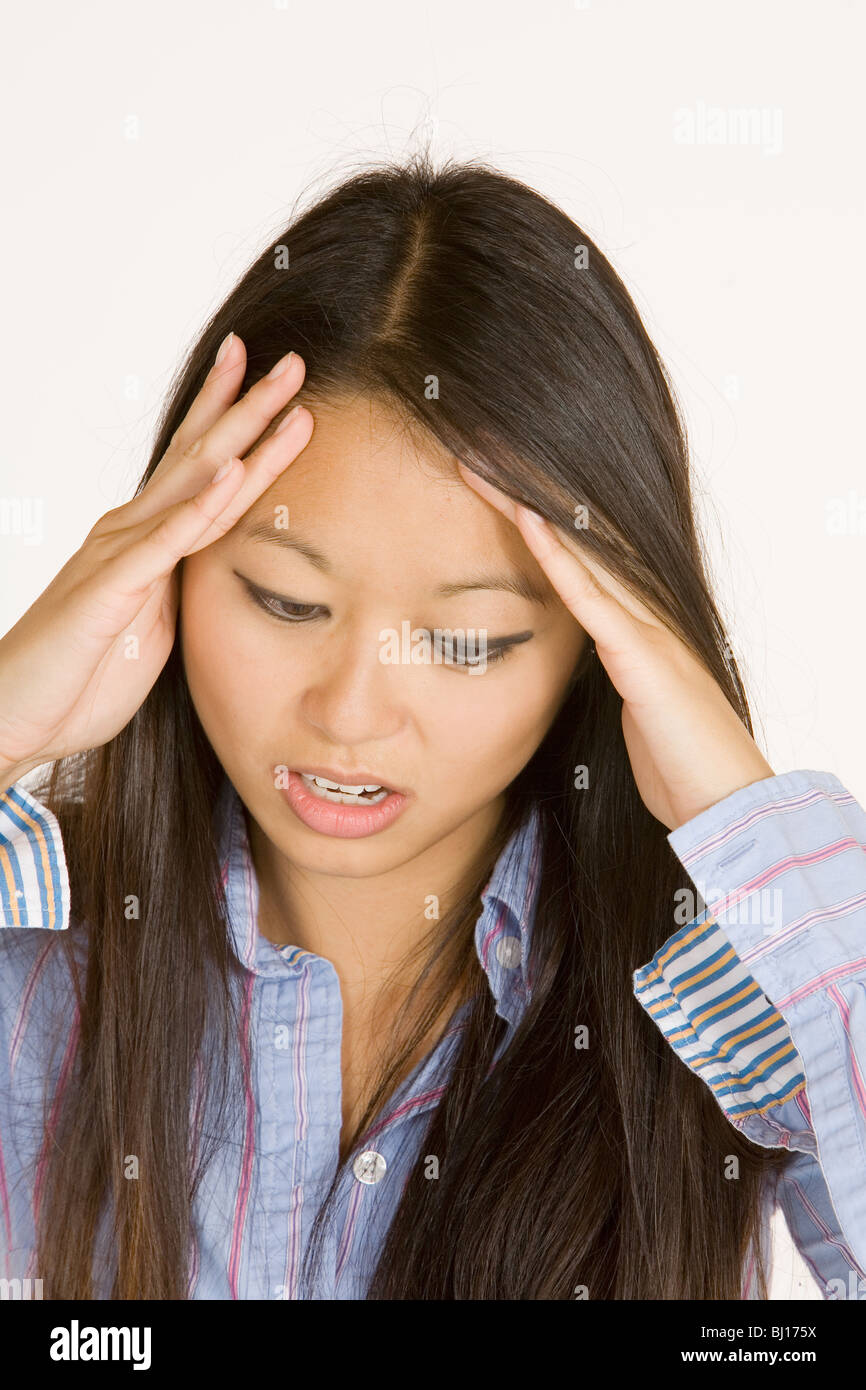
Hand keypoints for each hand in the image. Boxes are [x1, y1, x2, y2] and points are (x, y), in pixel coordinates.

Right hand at [0, 334, 313, 785]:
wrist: (13, 717)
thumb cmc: (79, 676)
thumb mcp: (151, 626)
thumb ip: (179, 588)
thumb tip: (212, 570)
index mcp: (141, 539)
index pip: (196, 466)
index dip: (232, 418)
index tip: (271, 378)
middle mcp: (128, 531)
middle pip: (201, 455)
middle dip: (249, 406)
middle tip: (295, 360)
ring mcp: (118, 553)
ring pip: (194, 483)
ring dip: (243, 438)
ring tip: (285, 396)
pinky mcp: (110, 588)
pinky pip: (166, 541)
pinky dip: (203, 504)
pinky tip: (235, 471)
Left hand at [457, 463, 773, 831]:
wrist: (729, 805)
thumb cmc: (679, 767)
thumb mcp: (634, 713)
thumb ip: (611, 679)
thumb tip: (584, 664)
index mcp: (639, 630)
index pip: (580, 559)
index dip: (535, 520)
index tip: (490, 484)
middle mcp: (646, 618)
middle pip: (577, 541)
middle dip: (524, 496)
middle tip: (475, 450)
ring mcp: (649, 634)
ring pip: (582, 553)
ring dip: (529, 508)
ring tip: (484, 466)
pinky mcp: (645, 661)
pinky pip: (593, 598)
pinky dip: (558, 557)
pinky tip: (527, 520)